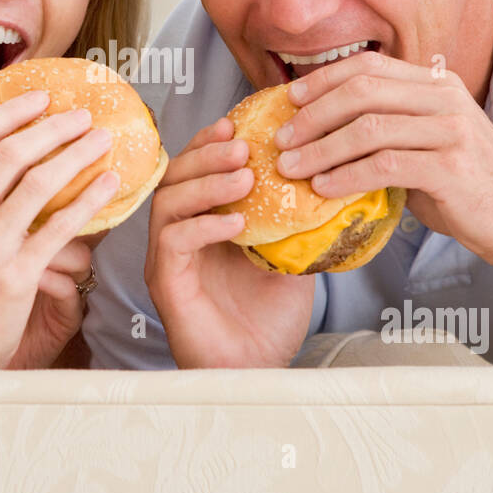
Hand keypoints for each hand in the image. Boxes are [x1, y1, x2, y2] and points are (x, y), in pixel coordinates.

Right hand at [0, 90, 118, 368]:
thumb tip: (21, 146)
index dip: (11, 109)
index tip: (42, 96)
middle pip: (10, 152)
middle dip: (54, 126)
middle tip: (85, 115)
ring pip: (39, 183)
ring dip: (78, 154)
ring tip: (104, 140)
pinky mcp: (14, 277)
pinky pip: (60, 227)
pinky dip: (90, 200)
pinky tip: (110, 185)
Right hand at [145, 118, 314, 368]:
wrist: (258, 369)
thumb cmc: (268, 319)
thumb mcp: (290, 256)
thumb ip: (294, 220)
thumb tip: (325, 179)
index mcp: (202, 222)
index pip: (195, 169)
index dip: (210, 143)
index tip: (237, 123)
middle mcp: (178, 235)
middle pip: (175, 176)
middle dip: (206, 155)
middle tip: (241, 146)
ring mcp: (169, 259)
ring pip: (168, 202)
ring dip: (205, 184)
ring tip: (243, 178)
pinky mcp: (167, 283)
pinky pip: (173, 242)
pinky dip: (203, 226)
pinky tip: (236, 224)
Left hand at [274, 49, 492, 278]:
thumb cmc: (469, 188)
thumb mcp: (428, 145)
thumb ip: (388, 131)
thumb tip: (322, 134)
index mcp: (437, 84)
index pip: (368, 66)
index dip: (322, 79)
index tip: (289, 100)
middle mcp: (445, 98)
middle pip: (362, 90)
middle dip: (312, 113)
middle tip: (281, 138)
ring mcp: (451, 131)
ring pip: (368, 127)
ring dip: (320, 148)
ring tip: (291, 167)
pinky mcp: (451, 167)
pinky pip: (384, 165)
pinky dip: (346, 176)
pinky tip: (323, 189)